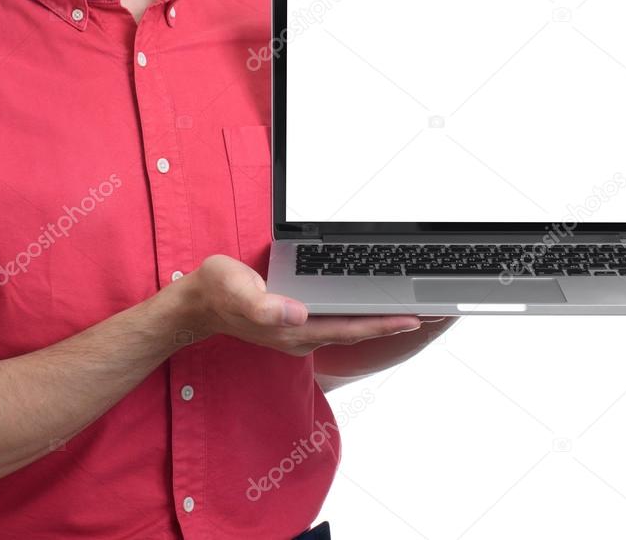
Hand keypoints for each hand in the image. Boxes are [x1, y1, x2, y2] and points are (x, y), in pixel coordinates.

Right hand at [179, 254, 421, 356]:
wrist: (197, 304)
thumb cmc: (217, 293)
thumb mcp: (237, 290)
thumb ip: (264, 305)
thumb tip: (296, 313)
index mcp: (293, 328)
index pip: (348, 327)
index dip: (382, 322)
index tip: (413, 318)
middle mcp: (301, 334)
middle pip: (357, 330)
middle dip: (391, 322)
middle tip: (428, 313)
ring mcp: (297, 330)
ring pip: (348, 326)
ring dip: (378, 319)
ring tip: (408, 311)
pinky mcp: (293, 322)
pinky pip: (335, 320)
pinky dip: (359, 315)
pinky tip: (368, 307)